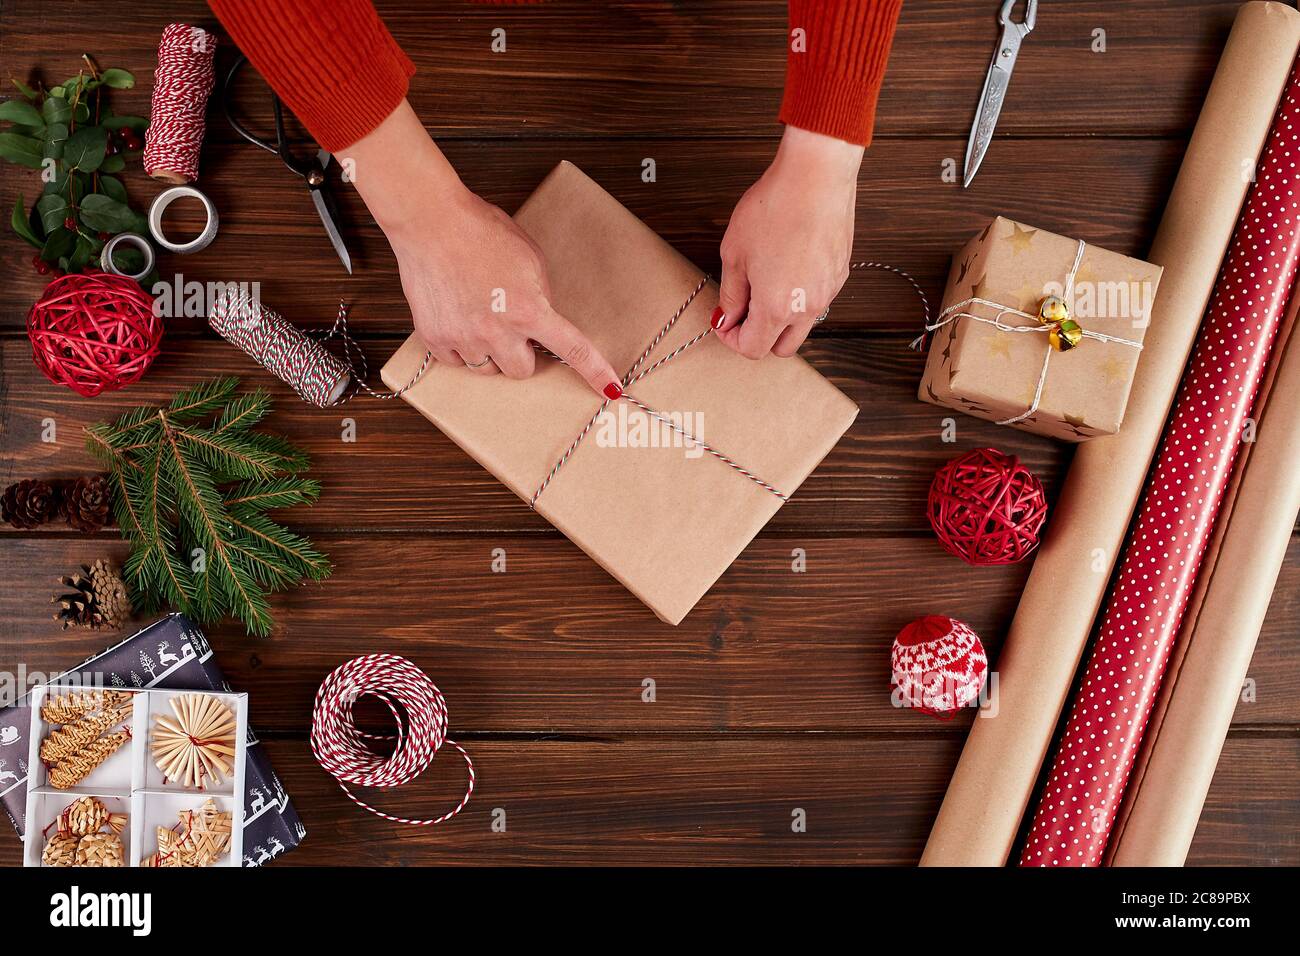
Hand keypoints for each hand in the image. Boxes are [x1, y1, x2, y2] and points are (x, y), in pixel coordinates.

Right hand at [339, 101, 622, 398]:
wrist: (431, 220)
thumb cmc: (481, 231)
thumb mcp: (530, 259)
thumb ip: (541, 295)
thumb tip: (543, 323)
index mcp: (528, 309)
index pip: (572, 349)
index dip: (594, 372)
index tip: (610, 389)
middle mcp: (497, 331)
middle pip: (522, 371)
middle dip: (522, 353)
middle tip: (511, 327)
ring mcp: (464, 338)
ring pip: (488, 370)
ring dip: (490, 351)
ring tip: (479, 315)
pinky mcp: (435, 338)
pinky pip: (457, 362)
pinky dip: (461, 347)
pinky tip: (458, 317)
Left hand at [714, 126, 864, 358]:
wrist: (816, 177)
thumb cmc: (775, 208)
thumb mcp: (735, 253)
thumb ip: (731, 294)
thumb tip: (727, 317)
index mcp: (776, 308)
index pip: (753, 349)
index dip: (732, 339)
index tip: (724, 322)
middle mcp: (807, 308)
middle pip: (782, 347)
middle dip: (759, 337)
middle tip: (743, 310)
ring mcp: (828, 292)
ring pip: (802, 325)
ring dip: (780, 318)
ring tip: (764, 283)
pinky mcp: (840, 275)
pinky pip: (817, 300)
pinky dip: (799, 297)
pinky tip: (787, 267)